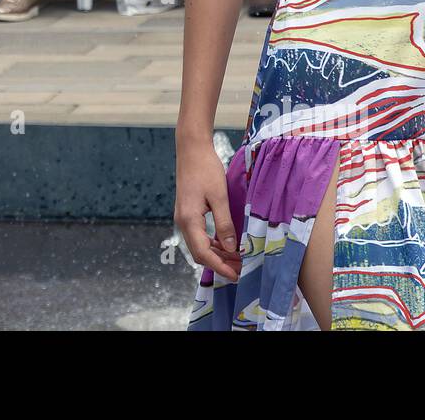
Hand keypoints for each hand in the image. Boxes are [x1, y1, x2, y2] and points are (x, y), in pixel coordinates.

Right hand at [175, 138, 241, 283]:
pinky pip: (199, 235)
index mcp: (189, 220)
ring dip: (217, 254)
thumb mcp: (219, 196)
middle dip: (219, 264)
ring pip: (199, 245)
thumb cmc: (206, 169)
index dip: (220, 267)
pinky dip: (212, 243)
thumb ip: (225, 224)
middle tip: (241, 269)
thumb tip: (232, 248)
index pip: (203, 253)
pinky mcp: (187, 212)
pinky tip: (227, 243)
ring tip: (237, 259)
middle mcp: (183, 222)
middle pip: (199, 253)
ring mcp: (184, 218)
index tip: (236, 275)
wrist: (191, 149)